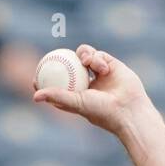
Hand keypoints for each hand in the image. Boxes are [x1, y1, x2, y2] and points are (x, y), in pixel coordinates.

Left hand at [32, 44, 147, 133]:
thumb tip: (34, 96)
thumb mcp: (76, 103)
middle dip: (60, 61)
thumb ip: (56, 96)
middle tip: (51, 57)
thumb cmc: (102, 110)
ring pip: (84, 56)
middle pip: (69, 67)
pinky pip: (98, 55)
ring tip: (87, 62)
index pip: (58, 85)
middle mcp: (86, 84)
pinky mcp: (110, 64)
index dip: (46, 80)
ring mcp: (98, 74)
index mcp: (77, 96)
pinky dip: (98, 59)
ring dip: (84, 56)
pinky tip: (101, 67)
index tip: (36, 77)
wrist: (129, 108)